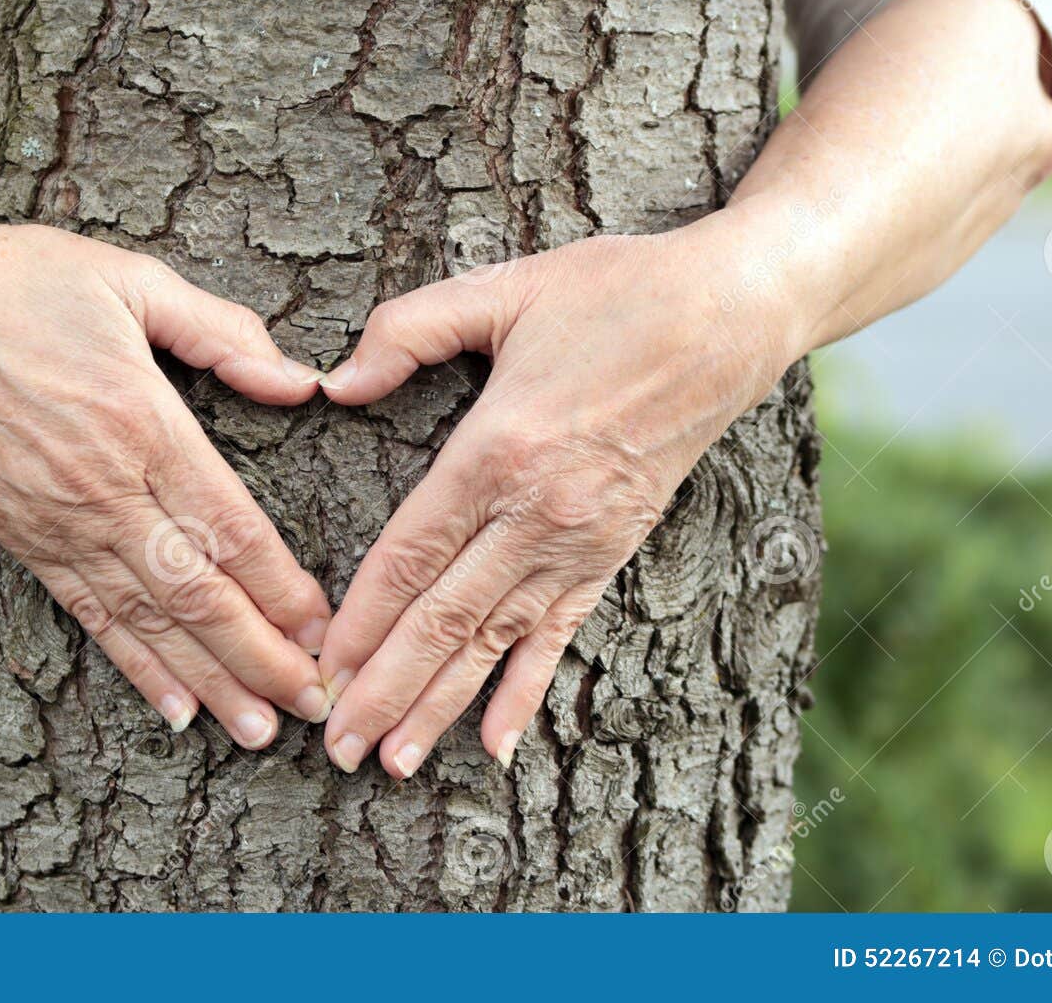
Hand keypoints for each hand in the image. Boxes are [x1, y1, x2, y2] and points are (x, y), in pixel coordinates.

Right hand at [0, 214, 332, 748]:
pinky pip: (91, 616)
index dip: (281, 587)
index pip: (227, 526)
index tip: (326, 630)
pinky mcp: (25, 538)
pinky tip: (176, 709)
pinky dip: (137, 667)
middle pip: (197, 593)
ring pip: (149, 621)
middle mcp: (102, 488)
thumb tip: (300, 381)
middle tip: (317, 706)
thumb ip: (223, 332)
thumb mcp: (134, 280)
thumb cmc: (25, 284)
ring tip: (260, 732)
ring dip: (210, 681)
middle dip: (261, 658)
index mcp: (140, 422)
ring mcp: (59, 522)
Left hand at [315, 214, 798, 776]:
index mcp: (498, 449)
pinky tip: (495, 745)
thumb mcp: (502, 289)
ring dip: (440, 705)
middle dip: (385, 688)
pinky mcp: (613, 552)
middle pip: (443, 619)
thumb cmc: (614, 293)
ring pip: (494, 643)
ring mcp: (580, 542)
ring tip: (393, 762)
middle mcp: (538, 512)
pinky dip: (526, 693)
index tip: (320, 670)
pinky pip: (560, 635)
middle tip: (337, 746)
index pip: (410, 555)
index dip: (361, 620)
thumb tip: (336, 382)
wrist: (730, 316)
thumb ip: (407, 331)